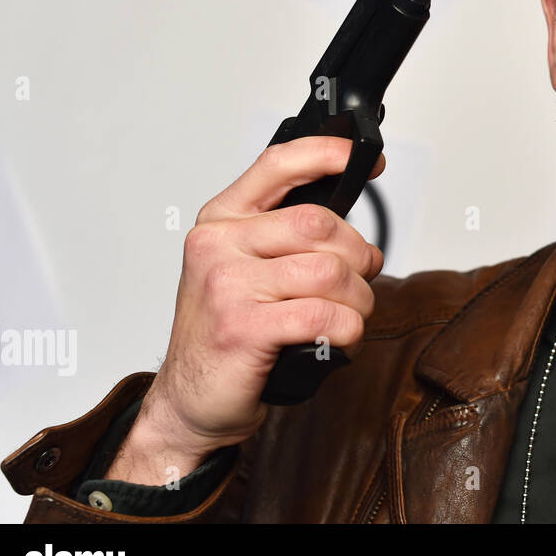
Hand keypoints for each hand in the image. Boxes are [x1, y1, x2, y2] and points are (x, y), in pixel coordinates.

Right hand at [107, 137, 384, 483]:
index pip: (279, 165)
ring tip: (345, 318)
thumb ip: (286, 237)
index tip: (365, 158)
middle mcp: (218, 244)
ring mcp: (226, 285)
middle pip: (323, 225)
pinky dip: (347, 331)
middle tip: (357, 284)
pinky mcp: (242, 327)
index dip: (328, 154)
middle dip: (359, 258)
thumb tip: (349, 220)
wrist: (190, 401)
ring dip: (358, 301)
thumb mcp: (248, 270)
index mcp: (222, 221)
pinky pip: (325, 315)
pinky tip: (335, 340)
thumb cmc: (229, 334)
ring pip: (331, 273)